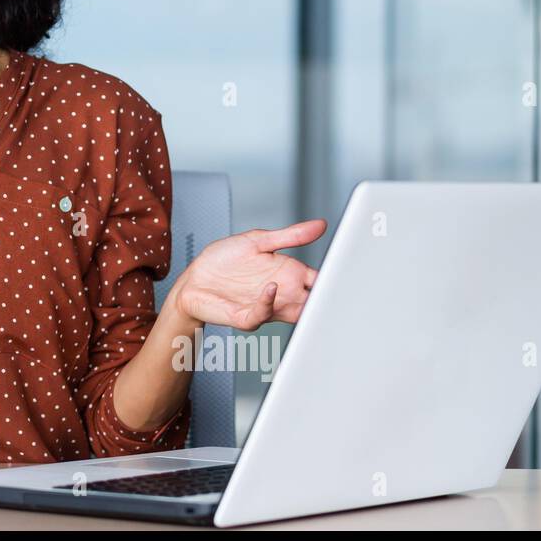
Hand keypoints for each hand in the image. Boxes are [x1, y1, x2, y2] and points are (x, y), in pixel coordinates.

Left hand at [173, 220, 326, 330]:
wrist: (193, 280)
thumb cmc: (223, 261)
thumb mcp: (258, 240)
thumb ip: (290, 235)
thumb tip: (320, 224)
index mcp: (288, 274)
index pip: (320, 280)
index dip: (335, 278)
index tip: (348, 272)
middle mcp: (281, 293)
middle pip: (314, 301)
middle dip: (327, 299)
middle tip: (339, 291)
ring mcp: (266, 306)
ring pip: (296, 314)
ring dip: (305, 307)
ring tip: (313, 295)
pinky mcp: (247, 316)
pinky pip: (263, 314)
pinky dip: (269, 303)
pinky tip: (271, 287)